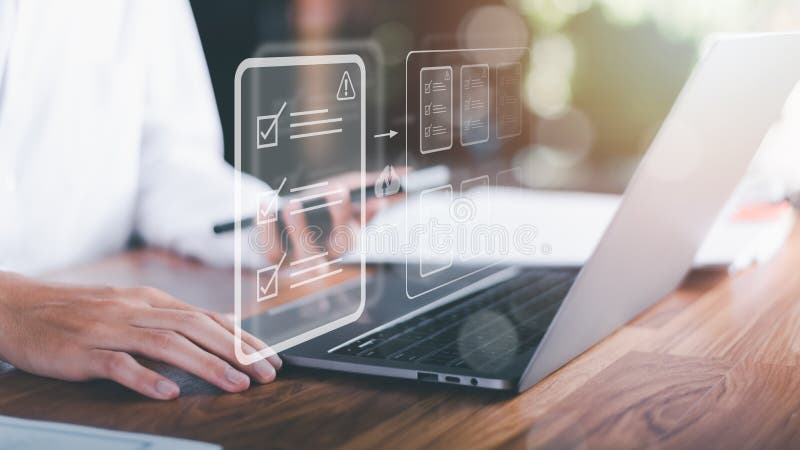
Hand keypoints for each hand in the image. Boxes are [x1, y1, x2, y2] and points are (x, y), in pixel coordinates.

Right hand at [0, 272, 280, 399]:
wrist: (18, 308)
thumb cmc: (78, 311)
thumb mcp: (132, 306)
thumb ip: (175, 316)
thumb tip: (223, 323)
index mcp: (150, 300)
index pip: (207, 318)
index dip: (242, 339)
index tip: (269, 358)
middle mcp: (136, 310)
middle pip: (196, 328)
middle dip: (236, 352)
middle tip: (265, 374)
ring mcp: (109, 329)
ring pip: (166, 344)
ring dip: (206, 365)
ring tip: (235, 385)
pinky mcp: (82, 351)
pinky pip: (118, 364)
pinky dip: (145, 378)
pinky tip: (168, 393)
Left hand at [278, 169, 405, 260]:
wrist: (275, 227)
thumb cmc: (315, 208)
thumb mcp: (341, 192)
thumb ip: (370, 185)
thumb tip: (406, 175)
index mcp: (347, 237)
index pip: (365, 228)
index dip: (369, 214)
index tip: (377, 197)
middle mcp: (327, 253)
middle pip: (341, 243)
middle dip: (341, 216)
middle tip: (337, 189)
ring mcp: (301, 258)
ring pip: (305, 254)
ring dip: (301, 229)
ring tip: (294, 204)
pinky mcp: (274, 258)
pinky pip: (271, 249)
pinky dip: (267, 227)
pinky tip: (266, 205)